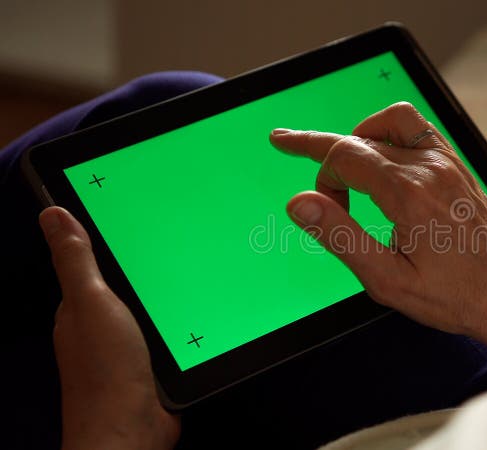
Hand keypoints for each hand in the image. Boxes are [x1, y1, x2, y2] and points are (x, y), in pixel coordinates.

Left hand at [39, 207, 179, 449]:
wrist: (133, 430)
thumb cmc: (105, 371)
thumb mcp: (91, 302)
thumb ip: (76, 260)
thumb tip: (52, 214)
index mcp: (79, 307)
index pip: (91, 261)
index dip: (108, 236)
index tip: (134, 209)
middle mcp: (102, 325)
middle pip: (126, 284)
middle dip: (147, 265)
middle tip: (177, 233)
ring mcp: (130, 346)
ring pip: (151, 307)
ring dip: (167, 294)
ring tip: (195, 263)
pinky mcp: (154, 364)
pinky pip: (170, 331)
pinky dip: (182, 320)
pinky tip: (199, 308)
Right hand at [271, 102, 486, 335]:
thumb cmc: (453, 295)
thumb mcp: (387, 278)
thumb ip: (340, 236)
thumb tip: (299, 203)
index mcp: (408, 194)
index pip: (344, 155)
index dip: (316, 167)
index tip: (302, 175)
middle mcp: (429, 169)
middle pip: (361, 140)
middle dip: (331, 161)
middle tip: (312, 178)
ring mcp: (448, 164)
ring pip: (392, 121)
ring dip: (362, 136)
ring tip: (349, 167)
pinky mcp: (458, 167)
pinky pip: (420, 129)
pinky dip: (392, 135)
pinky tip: (384, 160)